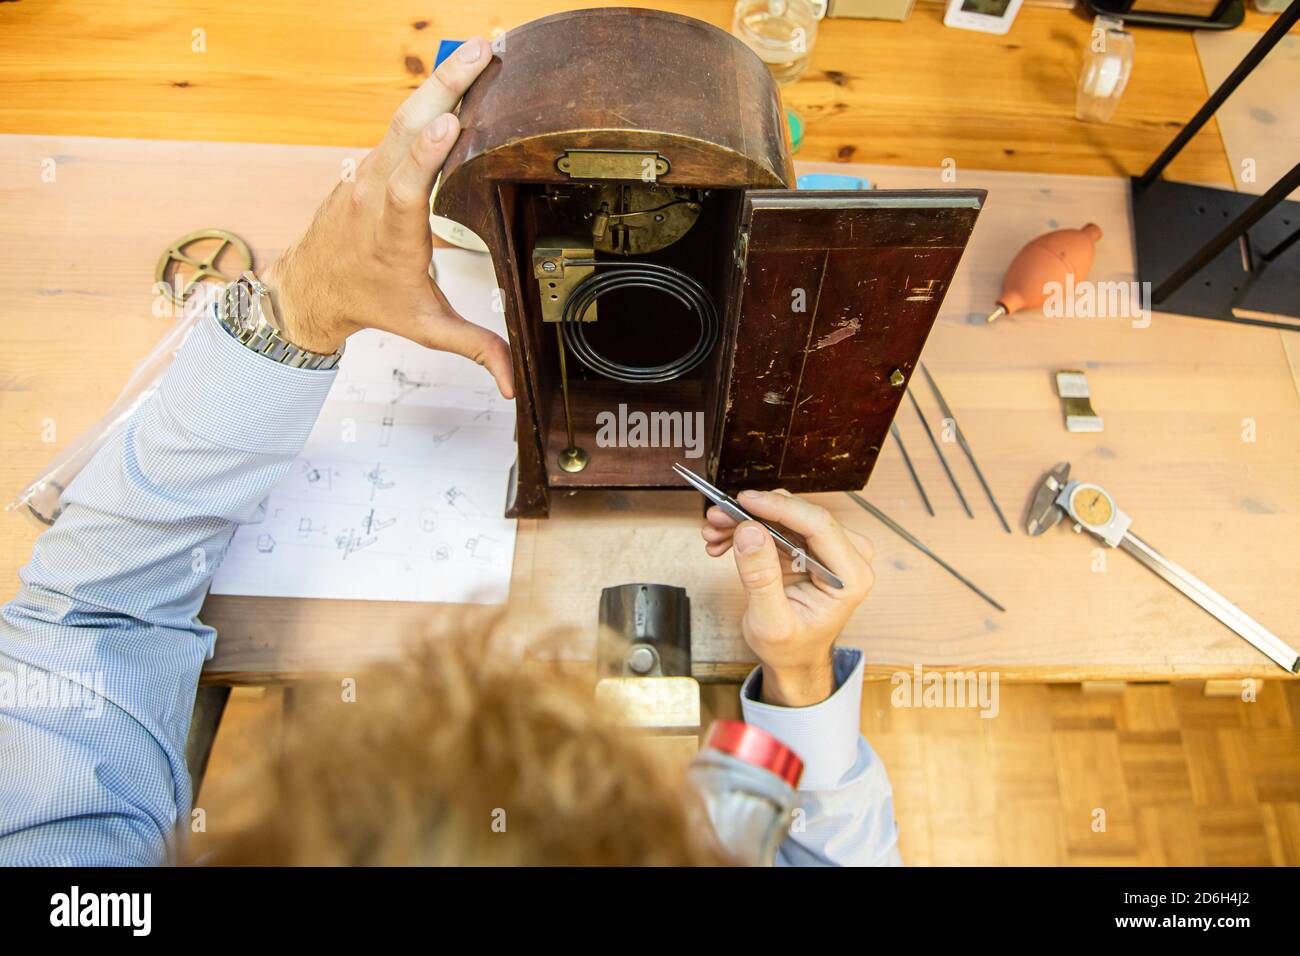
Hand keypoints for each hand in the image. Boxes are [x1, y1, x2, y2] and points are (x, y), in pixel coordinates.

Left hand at [262, 37, 513, 398]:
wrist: (312, 287)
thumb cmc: (370, 302)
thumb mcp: (425, 328)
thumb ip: (474, 348)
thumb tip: (512, 383)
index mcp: (393, 230)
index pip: (409, 184)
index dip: (428, 153)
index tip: (449, 123)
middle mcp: (377, 189)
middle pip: (410, 128)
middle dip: (446, 88)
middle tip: (483, 52)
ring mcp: (371, 168)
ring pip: (405, 113)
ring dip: (443, 79)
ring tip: (482, 48)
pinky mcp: (373, 159)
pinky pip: (402, 118)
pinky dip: (430, 92)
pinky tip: (460, 71)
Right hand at [700, 490, 873, 706]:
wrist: (794, 658)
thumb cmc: (791, 648)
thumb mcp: (770, 622)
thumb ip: (761, 577)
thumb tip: (749, 530)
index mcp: (851, 578)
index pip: (819, 525)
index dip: (779, 507)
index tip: (744, 501)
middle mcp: (847, 557)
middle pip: (800, 515)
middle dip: (754, 513)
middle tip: (718, 518)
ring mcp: (828, 550)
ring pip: (784, 516)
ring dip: (745, 520)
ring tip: (714, 533)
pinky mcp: (809, 547)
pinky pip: (777, 525)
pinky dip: (748, 530)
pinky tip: (724, 542)